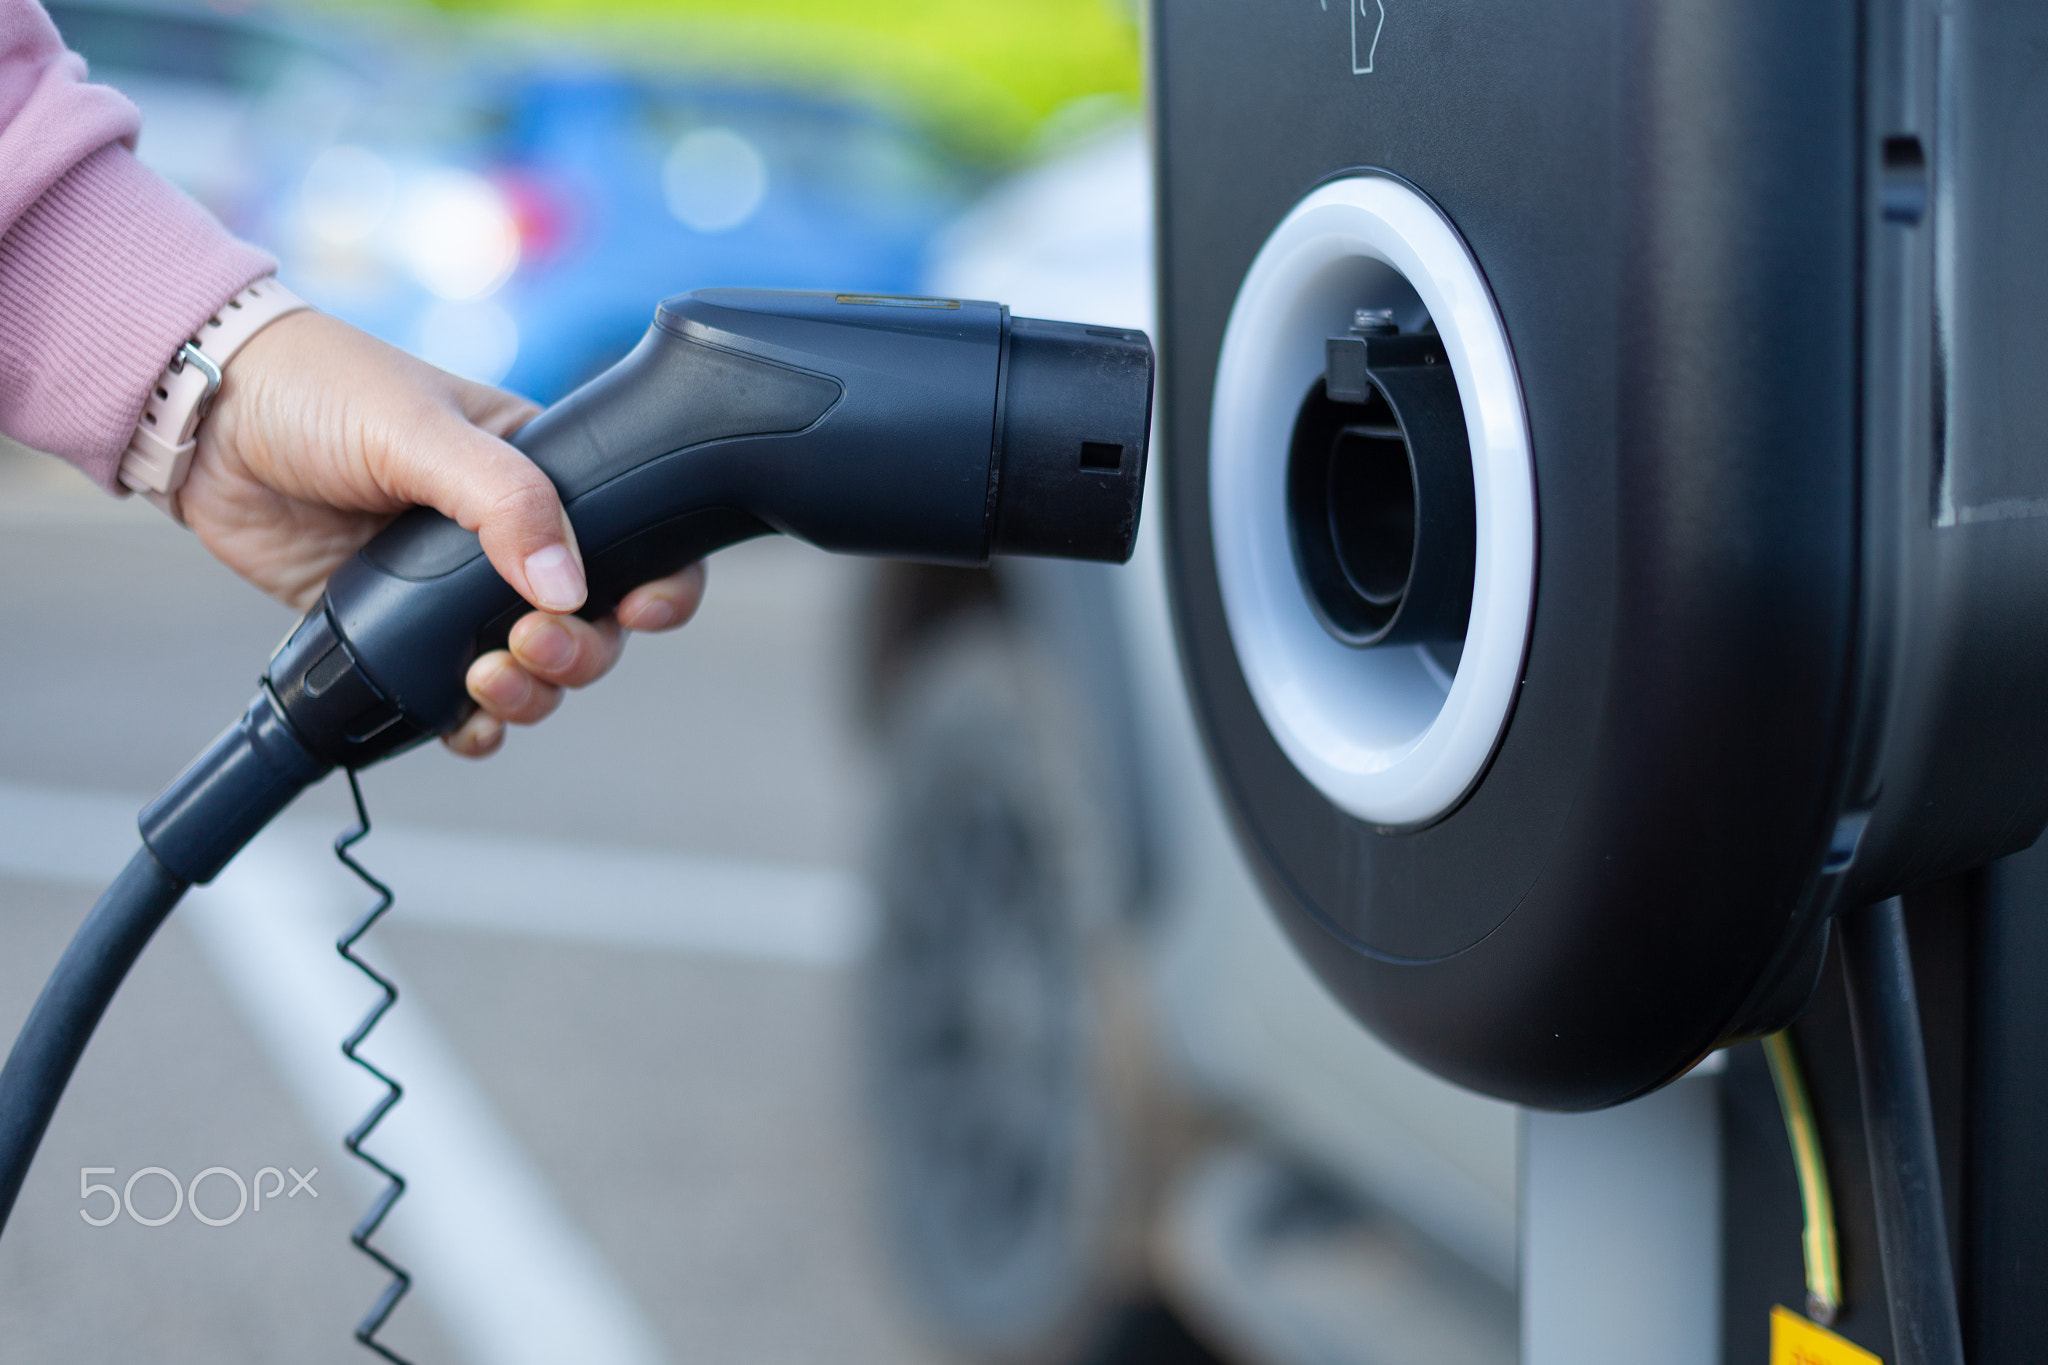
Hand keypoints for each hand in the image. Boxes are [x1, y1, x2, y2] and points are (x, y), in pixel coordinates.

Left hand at [178, 310, 703, 757]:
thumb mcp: (421, 429)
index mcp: (543, 476)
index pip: (637, 538)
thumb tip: (568, 588)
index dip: (658, 586)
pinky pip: (455, 701)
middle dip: (578, 654)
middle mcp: (511, 542)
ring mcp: (455, 594)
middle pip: (591, 626)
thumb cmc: (321, 390)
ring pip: (533, 671)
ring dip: (531, 695)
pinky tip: (465, 726)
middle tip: (531, 647)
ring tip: (488, 682)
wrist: (207, 423)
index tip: (640, 613)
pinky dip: (472, 726)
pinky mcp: (398, 634)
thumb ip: (503, 501)